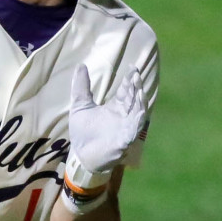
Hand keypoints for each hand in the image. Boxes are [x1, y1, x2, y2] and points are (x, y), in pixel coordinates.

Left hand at [67, 64, 146, 181]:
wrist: (81, 155)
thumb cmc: (83, 132)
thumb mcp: (80, 106)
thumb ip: (81, 87)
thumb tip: (80, 65)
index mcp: (114, 107)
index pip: (126, 91)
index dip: (130, 80)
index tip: (133, 67)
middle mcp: (123, 115)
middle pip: (133, 98)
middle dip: (136, 86)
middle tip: (136, 74)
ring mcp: (126, 126)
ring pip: (137, 111)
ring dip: (140, 99)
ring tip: (139, 87)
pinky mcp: (126, 138)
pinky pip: (135, 127)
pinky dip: (139, 117)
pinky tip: (140, 108)